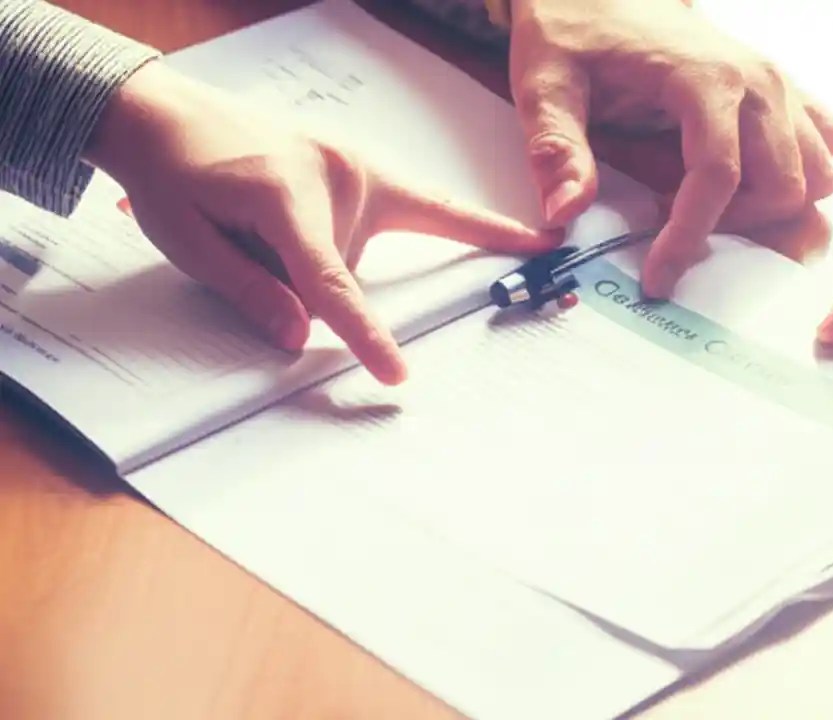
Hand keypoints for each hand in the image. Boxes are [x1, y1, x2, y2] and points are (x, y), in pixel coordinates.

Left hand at [87, 62, 556, 384]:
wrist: (166, 111)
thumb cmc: (171, 173)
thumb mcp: (189, 243)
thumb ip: (248, 292)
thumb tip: (301, 338)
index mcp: (289, 198)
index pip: (334, 284)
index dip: (366, 334)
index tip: (397, 373)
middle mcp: (338, 176)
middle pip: (341, 273)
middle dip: (295, 281)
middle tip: (239, 245)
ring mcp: (358, 165)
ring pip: (358, 252)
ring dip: (315, 255)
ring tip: (255, 217)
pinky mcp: (365, 165)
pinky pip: (421, 208)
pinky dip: (465, 225)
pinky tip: (525, 237)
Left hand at [507, 0, 832, 296]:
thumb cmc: (575, 31)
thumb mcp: (545, 83)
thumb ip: (556, 147)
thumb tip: (565, 212)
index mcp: (705, 77)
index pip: (717, 177)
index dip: (688, 236)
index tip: (658, 276)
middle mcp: (757, 80)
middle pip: (783, 187)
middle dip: (733, 225)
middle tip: (677, 229)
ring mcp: (778, 84)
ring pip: (814, 175)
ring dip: (767, 206)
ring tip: (707, 203)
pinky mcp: (783, 90)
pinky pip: (823, 145)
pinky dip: (796, 174)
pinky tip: (748, 177)